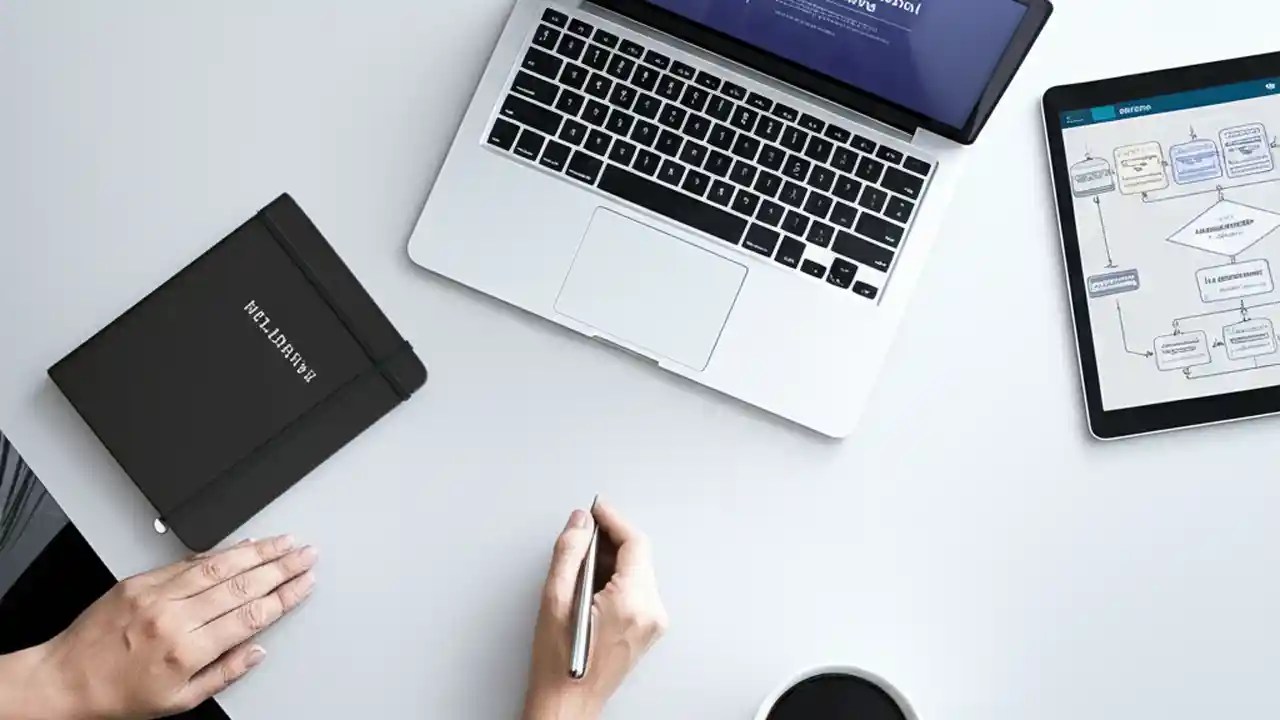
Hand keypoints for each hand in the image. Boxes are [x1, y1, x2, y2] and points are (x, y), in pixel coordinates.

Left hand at [13, 535, 316, 719]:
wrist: (65, 680)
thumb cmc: (118, 695)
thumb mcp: (179, 701)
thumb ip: (225, 673)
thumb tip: (257, 651)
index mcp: (187, 650)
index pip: (251, 615)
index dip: (285, 596)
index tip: (306, 583)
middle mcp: (174, 617)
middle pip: (242, 584)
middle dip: (281, 567)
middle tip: (307, 555)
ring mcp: (156, 594)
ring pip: (219, 566)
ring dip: (258, 551)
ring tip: (285, 542)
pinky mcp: (141, 580)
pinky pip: (189, 561)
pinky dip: (221, 552)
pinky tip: (243, 545)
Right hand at [522, 501, 667, 719]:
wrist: (569, 702)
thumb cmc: (559, 664)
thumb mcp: (554, 599)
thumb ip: (569, 552)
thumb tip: (581, 523)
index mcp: (632, 602)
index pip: (634, 543)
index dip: (613, 520)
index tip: (597, 509)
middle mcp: (651, 611)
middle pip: (639, 555)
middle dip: (611, 539)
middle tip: (583, 534)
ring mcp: (653, 622)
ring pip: (639, 570)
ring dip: (614, 559)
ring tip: (582, 563)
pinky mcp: (649, 629)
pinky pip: (638, 588)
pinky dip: (618, 577)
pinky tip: (593, 583)